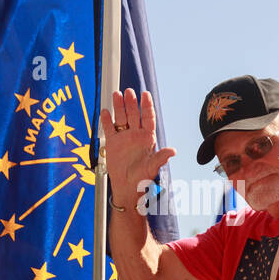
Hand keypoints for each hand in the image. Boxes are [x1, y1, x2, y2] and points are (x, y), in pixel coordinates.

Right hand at [99, 88, 175, 210]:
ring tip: (117, 94)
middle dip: (132, 103)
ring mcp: (124, 137)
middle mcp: (136, 135)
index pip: (148, 118)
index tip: (145, 94)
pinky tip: (105, 112)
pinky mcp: (113, 143)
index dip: (147, 106)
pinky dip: (107, 120)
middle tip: (129, 92)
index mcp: (147, 138)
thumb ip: (161, 158)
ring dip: (119, 107)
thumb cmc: (142, 178)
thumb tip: (173, 151)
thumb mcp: (152, 168)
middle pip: (134, 114)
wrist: (127, 187)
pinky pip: (109, 129)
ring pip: (122, 118)